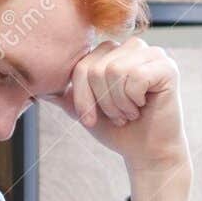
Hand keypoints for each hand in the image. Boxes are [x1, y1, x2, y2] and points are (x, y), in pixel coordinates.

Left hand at [51, 37, 192, 200]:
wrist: (147, 153)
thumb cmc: (118, 131)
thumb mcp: (84, 110)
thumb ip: (65, 95)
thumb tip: (34, 85)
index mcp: (112, 52)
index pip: (82, 65)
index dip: (82, 97)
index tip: (91, 119)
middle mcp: (133, 47)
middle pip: (97, 68)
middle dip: (102, 102)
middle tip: (118, 116)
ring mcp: (152, 54)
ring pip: (115, 71)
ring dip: (118, 103)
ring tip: (129, 113)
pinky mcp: (167, 67)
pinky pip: (136, 77)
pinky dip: (133, 100)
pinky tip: (143, 107)